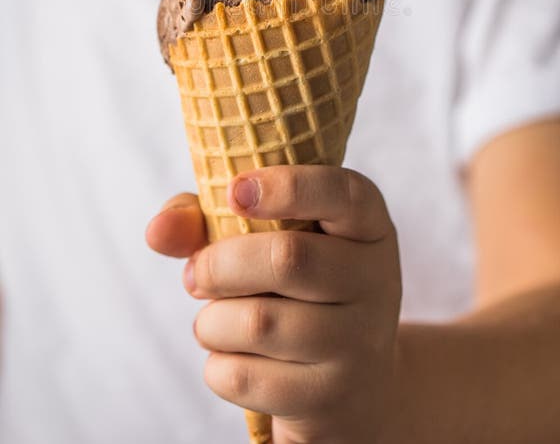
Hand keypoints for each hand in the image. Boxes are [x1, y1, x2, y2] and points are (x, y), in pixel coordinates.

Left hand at [146, 166, 401, 443]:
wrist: (351, 389)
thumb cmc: (296, 293)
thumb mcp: (268, 242)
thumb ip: (209, 219)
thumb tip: (158, 230)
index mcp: (367, 226)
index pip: (342, 193)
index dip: (288, 187)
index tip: (234, 192)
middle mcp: (376, 280)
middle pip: (287, 258)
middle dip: (219, 264)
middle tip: (194, 274)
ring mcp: (360, 343)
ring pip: (259, 322)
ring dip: (212, 322)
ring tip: (215, 321)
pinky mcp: (332, 398)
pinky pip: (247, 378)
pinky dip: (219, 367)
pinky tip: (236, 361)